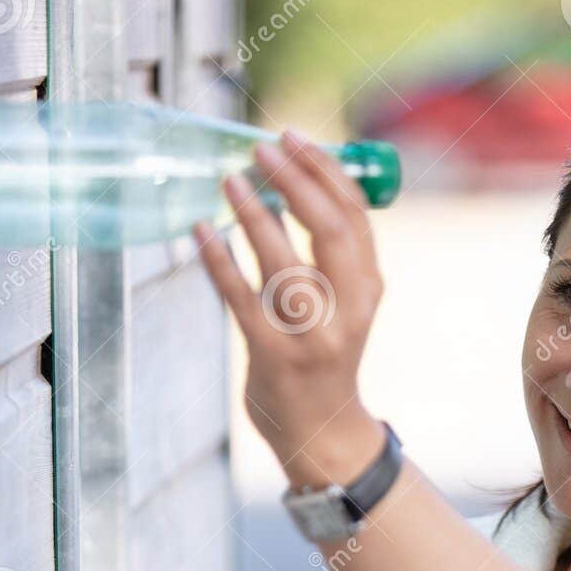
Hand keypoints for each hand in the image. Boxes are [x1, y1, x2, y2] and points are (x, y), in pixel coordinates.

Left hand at [194, 128, 385, 488]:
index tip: (293, 138)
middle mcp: (346, 310)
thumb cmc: (327, 354)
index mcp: (369, 289)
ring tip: (231, 180)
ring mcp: (309, 335)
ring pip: (282, 261)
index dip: (324, 170)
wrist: (322, 432)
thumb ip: (331, 251)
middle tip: (261, 149)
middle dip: (294, 180)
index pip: (354, 215)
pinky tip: (201, 229)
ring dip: (253, 213)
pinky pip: (240, 295)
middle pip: (327, 230)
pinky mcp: (271, 353)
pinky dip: (218, 258)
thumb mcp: (347, 303)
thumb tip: (288, 180)